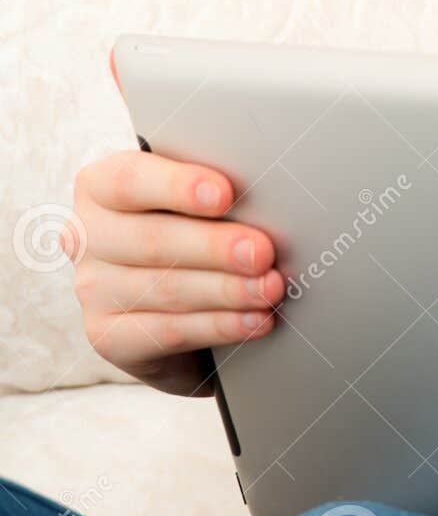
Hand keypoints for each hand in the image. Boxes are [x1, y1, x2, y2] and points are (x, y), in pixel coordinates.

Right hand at [67, 149, 281, 395]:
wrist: (173, 300)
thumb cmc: (193, 228)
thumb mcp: (198, 202)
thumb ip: (216, 193)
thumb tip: (270, 199)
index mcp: (102, 187)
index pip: (130, 180)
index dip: (178, 186)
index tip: (225, 194)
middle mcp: (89, 235)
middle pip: (152, 239)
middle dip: (215, 247)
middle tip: (263, 252)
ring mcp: (93, 289)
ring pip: (165, 289)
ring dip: (227, 290)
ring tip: (270, 288)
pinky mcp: (108, 335)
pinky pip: (168, 332)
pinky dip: (220, 326)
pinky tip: (255, 321)